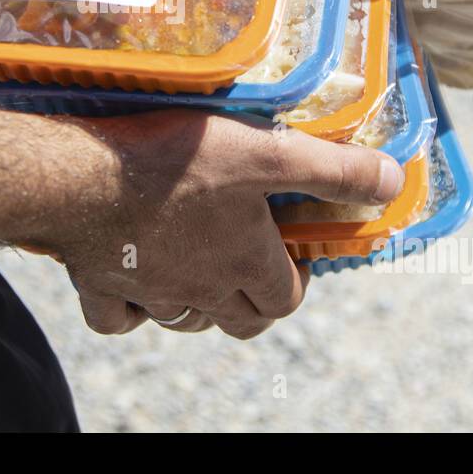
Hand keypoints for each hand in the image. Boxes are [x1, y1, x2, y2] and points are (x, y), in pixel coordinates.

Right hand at [43, 110, 404, 339]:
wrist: (79, 177)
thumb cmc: (173, 160)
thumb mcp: (267, 151)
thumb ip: (332, 169)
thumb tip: (393, 181)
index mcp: (244, 260)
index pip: (286, 299)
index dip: (296, 281)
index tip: (292, 255)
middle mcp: (200, 287)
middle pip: (241, 321)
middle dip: (255, 300)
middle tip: (253, 264)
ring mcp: (148, 293)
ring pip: (185, 321)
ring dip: (200, 304)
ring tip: (200, 267)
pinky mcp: (99, 286)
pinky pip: (120, 319)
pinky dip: (132, 310)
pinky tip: (135, 284)